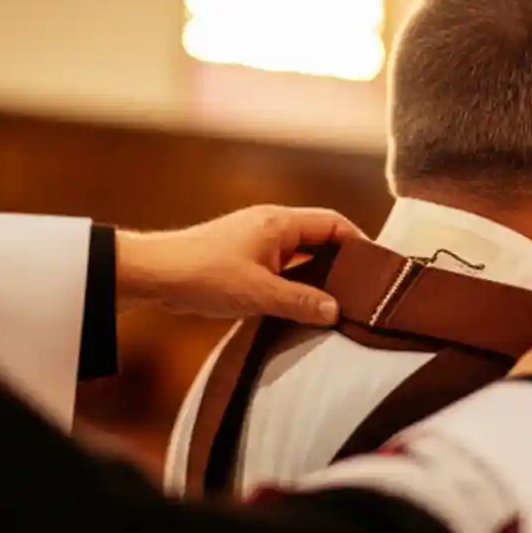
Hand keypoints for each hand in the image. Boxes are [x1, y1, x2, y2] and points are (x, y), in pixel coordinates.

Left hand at [115, 205, 363, 324]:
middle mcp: (271, 224)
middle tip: (360, 292)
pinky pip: (280, 265)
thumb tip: (335, 310)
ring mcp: (256, 239)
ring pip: (299, 254)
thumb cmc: (204, 275)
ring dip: (315, 275)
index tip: (376, 270)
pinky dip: (294, 281)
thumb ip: (301, 302)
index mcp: (280, 222)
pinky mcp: (242, 256)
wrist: (155, 274)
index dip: (359, 243)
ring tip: (335, 303)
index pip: (334, 224)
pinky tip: (299, 305)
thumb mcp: (259, 294)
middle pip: (319, 238)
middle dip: (340, 263)